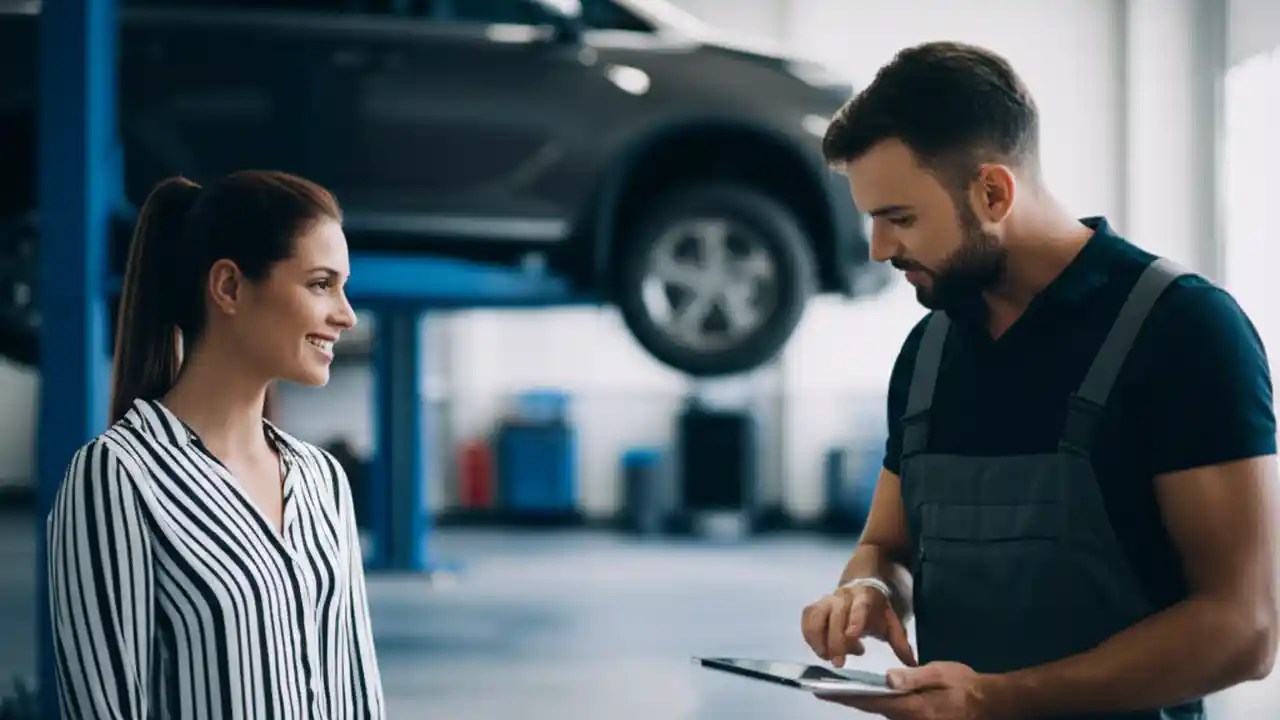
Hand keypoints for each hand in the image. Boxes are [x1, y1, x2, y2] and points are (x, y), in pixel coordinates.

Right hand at [801, 583, 916, 667]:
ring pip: (815, 615)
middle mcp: (843, 597)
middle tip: (838, 663)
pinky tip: (819, 648)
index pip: (859, 608)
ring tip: (826, 656)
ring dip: (817, 639)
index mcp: (865, 598)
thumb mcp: (891, 623)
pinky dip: (809, 634)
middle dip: (834, 641)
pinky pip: (807, 617)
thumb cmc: (877, 610)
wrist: (862, 588)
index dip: (854, 621)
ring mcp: (827, 600)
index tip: (853, 639)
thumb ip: (900, 643)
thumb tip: (912, 665)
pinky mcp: (816, 606)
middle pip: (835, 616)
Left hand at [816, 662, 1001, 719]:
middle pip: (874, 710)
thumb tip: (888, 678)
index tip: (822, 692)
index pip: (874, 702)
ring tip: (839, 691)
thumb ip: (914, 677)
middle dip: (850, 700)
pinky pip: (893, 715)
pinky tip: (866, 696)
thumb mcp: (942, 674)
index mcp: (916, 708)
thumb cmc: (965, 685)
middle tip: (824, 690)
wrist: (989, 704)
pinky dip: (879, 705)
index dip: (847, 697)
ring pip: (883, 714)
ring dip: (863, 703)